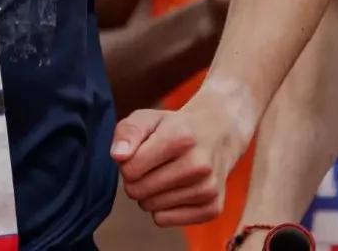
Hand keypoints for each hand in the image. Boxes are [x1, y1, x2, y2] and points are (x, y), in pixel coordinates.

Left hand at [111, 99, 243, 225]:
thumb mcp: (148, 118)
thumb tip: (118, 156)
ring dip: (151, 194)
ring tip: (167, 175)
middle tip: (152, 166)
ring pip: (151, 207)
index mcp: (180, 137)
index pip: (129, 169)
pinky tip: (177, 189)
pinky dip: (163, 208)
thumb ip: (127, 132)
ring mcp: (208, 188)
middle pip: (138, 191)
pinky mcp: (212, 208)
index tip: (140, 154)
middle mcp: (198, 165)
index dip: (127, 163)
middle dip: (137, 180)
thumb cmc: (175, 128)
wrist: (219, 135)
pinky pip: (164, 220)